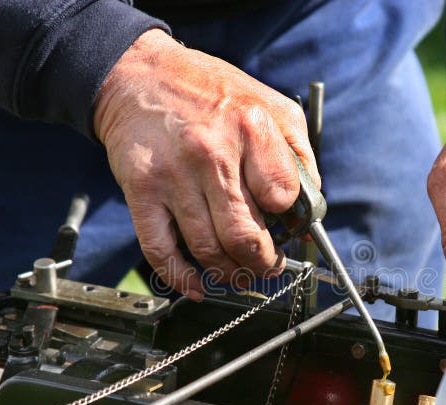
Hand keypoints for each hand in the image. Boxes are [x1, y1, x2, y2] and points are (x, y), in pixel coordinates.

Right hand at [94, 29, 319, 300]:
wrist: (137, 76)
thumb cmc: (209, 92)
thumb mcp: (269, 104)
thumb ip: (297, 153)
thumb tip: (309, 207)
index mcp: (250, 128)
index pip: (282, 197)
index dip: (289, 221)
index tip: (287, 230)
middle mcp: (212, 154)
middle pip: (245, 236)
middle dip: (263, 263)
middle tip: (267, 266)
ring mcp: (173, 177)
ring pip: (208, 250)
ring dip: (230, 274)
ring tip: (239, 274)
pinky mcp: (142, 192)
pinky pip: (160, 250)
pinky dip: (181, 278)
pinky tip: (198, 287)